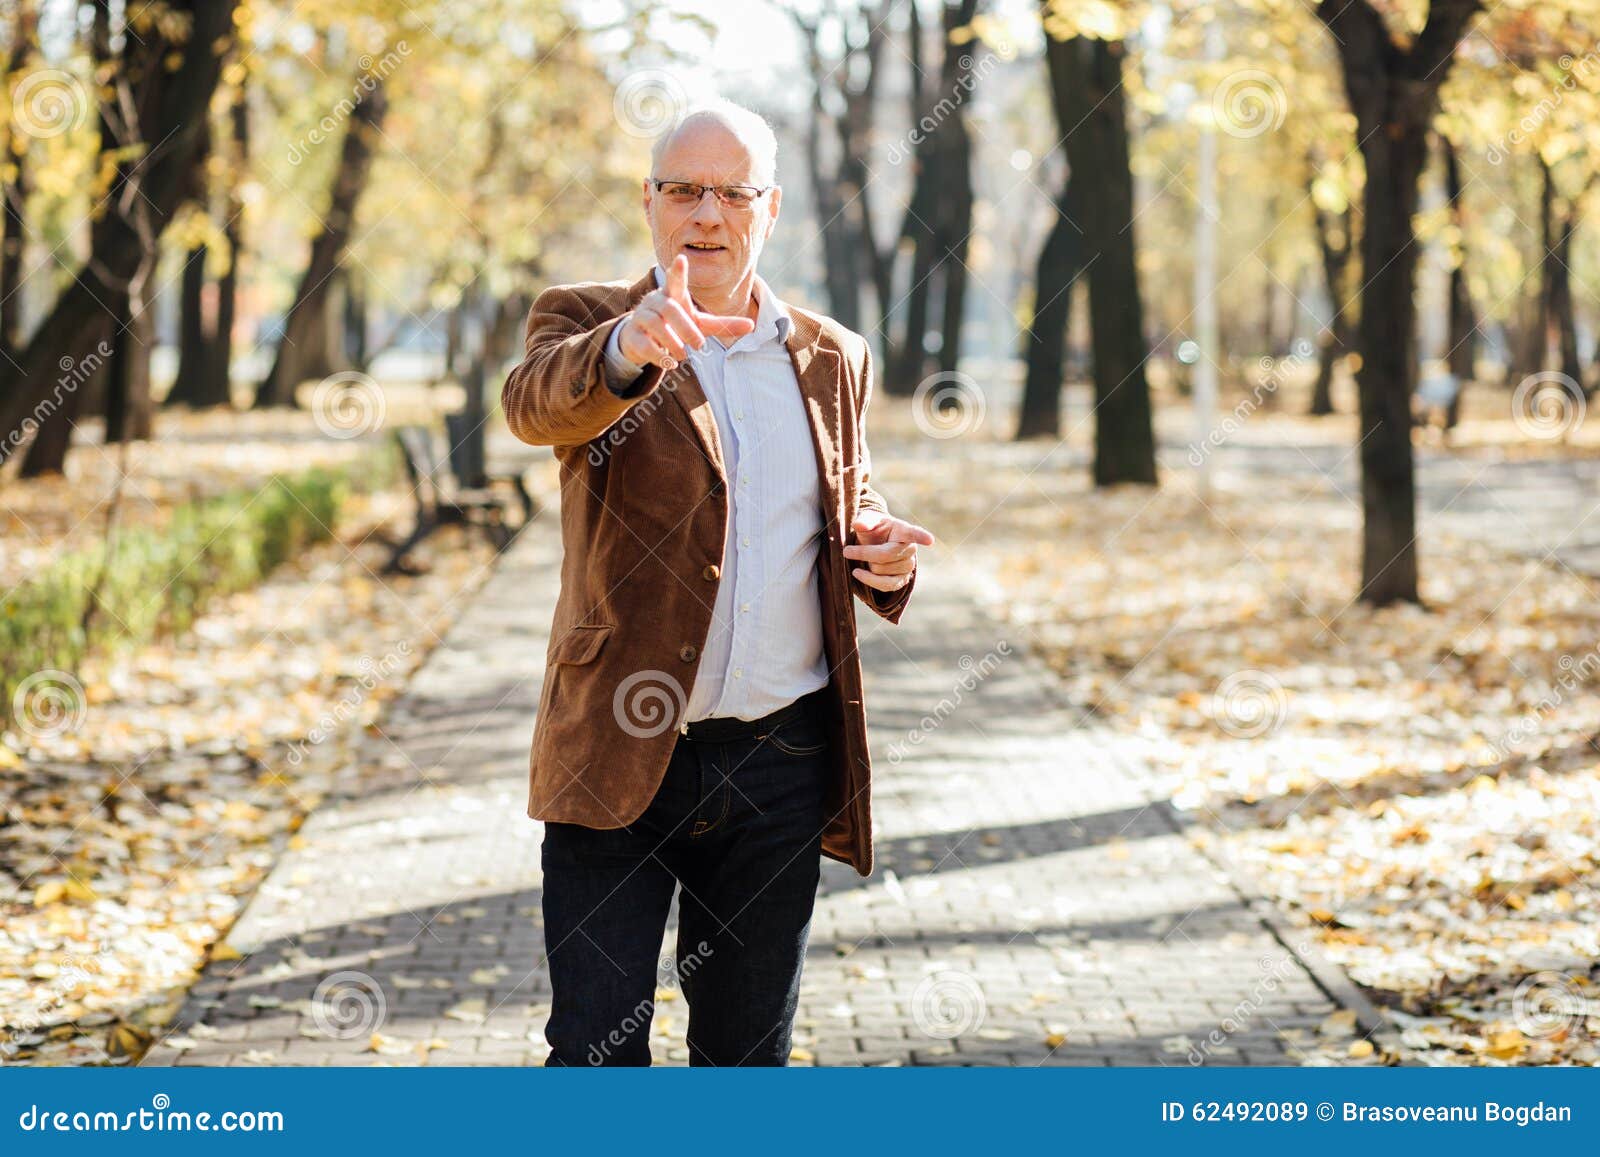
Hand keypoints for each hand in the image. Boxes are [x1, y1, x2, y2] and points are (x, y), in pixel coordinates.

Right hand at [616, 254, 754, 369]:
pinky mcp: (632, 335)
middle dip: (686, 328)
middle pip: (670, 309)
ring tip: (683, 355)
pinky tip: (669, 363)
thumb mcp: (700, 324)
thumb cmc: (676, 326)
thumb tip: (752, 326)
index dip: (678, 271)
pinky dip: (658, 355)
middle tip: (699, 345)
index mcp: (673, 295)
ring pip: (656, 325)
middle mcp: (655, 302)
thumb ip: (723, 324)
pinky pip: (644, 343)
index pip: (675, 281)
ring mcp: (641, 317)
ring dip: (673, 342)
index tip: (681, 259)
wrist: (641, 340)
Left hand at [844, 513, 933, 591]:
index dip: (921, 537)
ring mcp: (909, 566)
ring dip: (867, 565)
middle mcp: (911, 549)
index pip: (913, 533)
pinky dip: (868, 580)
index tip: (929, 540)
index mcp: (904, 530)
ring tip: (864, 558)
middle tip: (847, 550)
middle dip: (863, 553)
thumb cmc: (874, 529)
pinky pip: (885, 586)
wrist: (876, 544)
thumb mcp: (868, 519)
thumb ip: (864, 520)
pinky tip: (858, 573)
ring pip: (881, 570)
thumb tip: (858, 525)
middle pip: (885, 555)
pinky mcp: (902, 580)